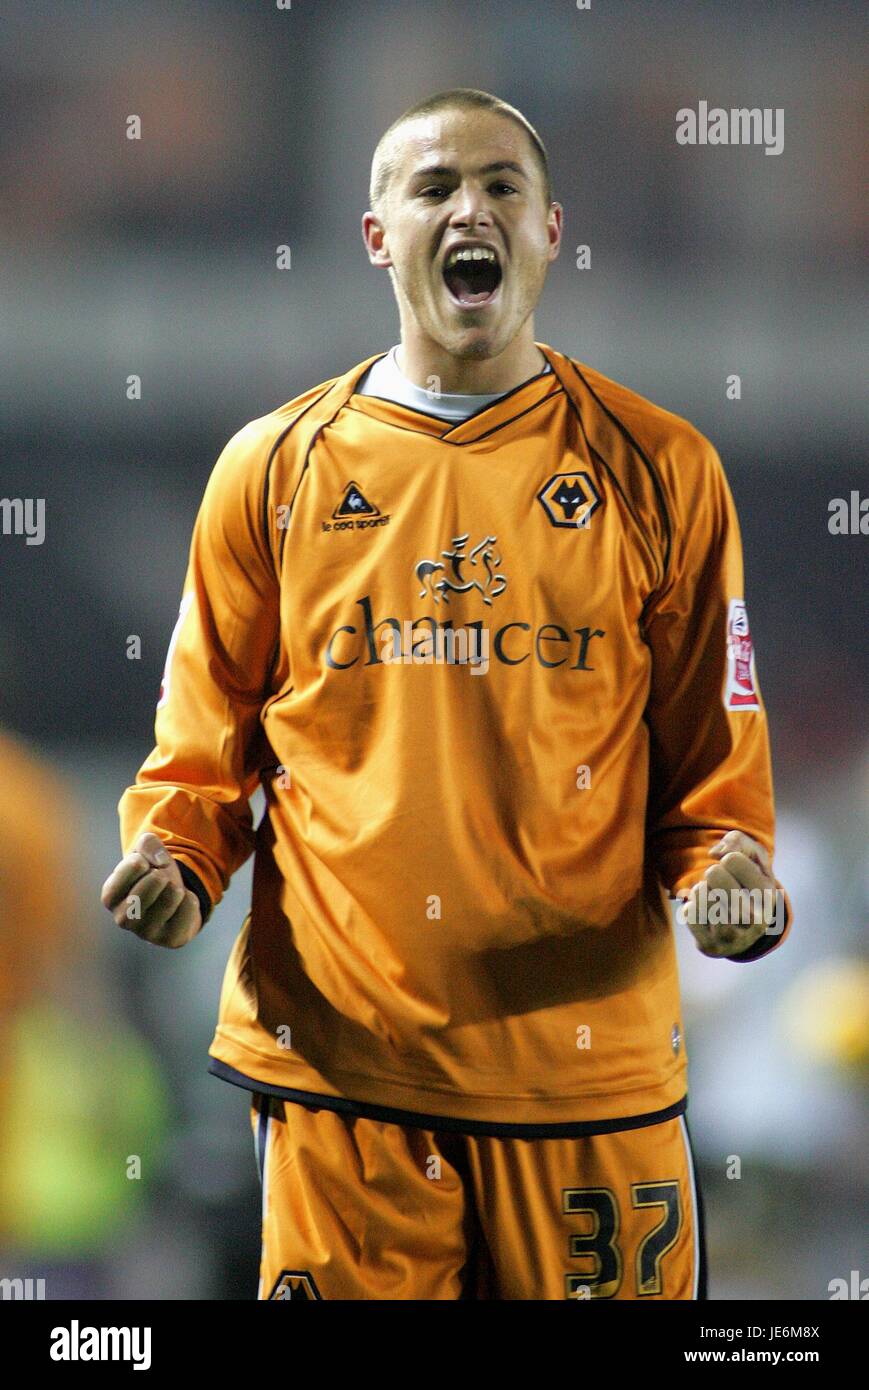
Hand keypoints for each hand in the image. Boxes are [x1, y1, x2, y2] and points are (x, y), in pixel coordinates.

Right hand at [101, 831, 202, 947]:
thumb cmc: (153, 876)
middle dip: (162, 875)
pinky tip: (182, 905)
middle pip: (151, 885)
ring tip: (172, 891)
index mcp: (110, 897)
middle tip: (162, 878)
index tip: (144, 866)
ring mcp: (146, 932)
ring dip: (177, 887)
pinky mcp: (170, 940)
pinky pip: (188, 909)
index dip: (142, 861)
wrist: (173, 903)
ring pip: (171, 897)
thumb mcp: (146, 854)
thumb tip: (159, 858)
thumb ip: (147, 844)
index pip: (130, 870)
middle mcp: (123, 919)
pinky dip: (190, 900)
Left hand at [677, 830, 779, 958]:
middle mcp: (754, 921)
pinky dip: (692, 907)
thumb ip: (739, 842)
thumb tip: (715, 853)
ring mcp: (732, 937)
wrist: (744, 929)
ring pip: (699, 892)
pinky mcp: (710, 946)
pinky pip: (688, 912)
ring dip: (701, 890)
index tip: (736, 872)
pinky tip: (706, 915)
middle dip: (713, 873)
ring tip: (714, 899)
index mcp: (768, 897)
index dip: (729, 860)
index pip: (732, 859)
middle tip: (722, 885)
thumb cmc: (747, 884)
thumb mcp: (753, 859)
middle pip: (714, 873)